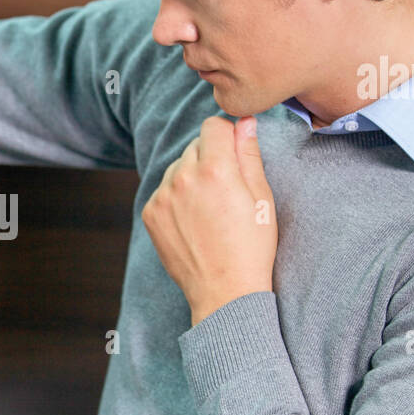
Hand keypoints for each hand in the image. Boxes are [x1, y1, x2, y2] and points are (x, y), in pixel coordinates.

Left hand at [142, 115, 277, 324]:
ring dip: (191, 176)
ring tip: (210, 209)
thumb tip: (244, 121)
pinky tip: (194, 221)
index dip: (227, 135)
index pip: (213, 125)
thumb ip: (249, 155)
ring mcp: (162, 196)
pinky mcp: (151, 213)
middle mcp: (183, 178)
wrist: (224, 292)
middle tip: (226, 190)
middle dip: (210, 157)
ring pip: (177, 167)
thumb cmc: (251, 247)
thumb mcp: (262, 198)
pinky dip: (176, 197)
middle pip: (195, 145)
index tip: (235, 153)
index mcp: (215, 169)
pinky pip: (164, 190)